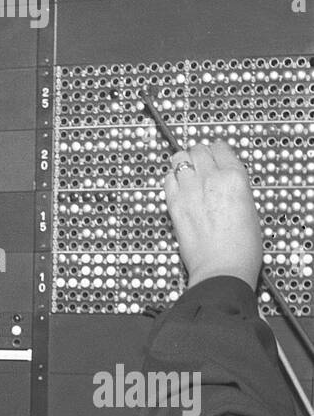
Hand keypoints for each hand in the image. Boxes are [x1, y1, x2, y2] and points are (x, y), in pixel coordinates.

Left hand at [163, 141, 262, 290]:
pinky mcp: (174, 206)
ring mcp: (189, 192)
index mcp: (235, 177)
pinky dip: (171, 179)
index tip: (213, 156)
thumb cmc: (241, 246)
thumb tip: (222, 180)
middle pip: (197, 150)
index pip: (220, 147)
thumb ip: (233, 187)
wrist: (223, 268)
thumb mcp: (248, 207)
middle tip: (199, 166)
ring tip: (186, 174)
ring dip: (182, 164)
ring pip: (179, 159)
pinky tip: (177, 187)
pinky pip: (167, 180)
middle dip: (198, 156)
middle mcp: (211, 179)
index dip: (215, 151)